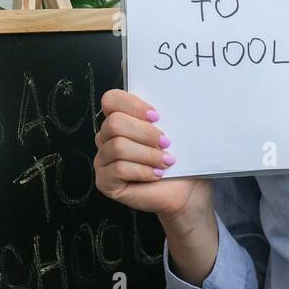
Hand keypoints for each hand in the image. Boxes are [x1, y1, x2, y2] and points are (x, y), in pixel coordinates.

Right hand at [94, 88, 211, 228]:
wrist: (186, 190)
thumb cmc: (179, 159)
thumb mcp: (172, 131)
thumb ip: (161, 116)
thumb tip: (163, 106)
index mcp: (120, 119)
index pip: (111, 99)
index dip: (133, 105)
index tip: (157, 116)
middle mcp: (106, 137)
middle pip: (115, 123)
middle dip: (145, 133)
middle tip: (166, 143)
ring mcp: (103, 160)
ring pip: (118, 147)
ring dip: (148, 155)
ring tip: (166, 162)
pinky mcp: (104, 181)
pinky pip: (119, 169)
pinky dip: (143, 171)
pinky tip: (156, 174)